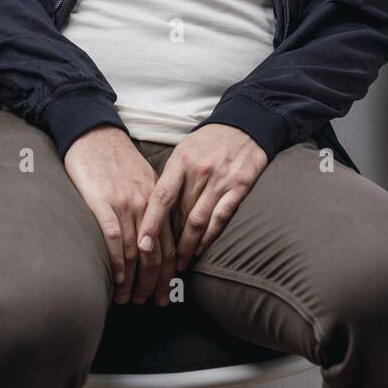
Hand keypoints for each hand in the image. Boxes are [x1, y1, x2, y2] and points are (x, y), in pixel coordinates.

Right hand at [63, 126, 176, 305]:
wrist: (94, 133)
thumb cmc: (116, 158)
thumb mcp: (143, 179)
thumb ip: (151, 205)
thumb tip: (155, 235)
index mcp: (157, 199)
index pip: (169, 243)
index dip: (170, 272)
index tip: (167, 292)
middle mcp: (145, 203)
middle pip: (156, 252)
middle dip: (155, 283)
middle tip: (152, 303)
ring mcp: (124, 203)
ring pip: (135, 251)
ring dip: (134, 281)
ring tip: (129, 299)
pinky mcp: (102, 202)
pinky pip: (113, 238)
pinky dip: (117, 263)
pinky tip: (117, 279)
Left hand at [135, 124, 268, 273]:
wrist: (244, 124)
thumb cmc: (209, 141)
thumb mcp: (184, 150)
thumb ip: (171, 177)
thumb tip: (154, 208)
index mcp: (181, 160)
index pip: (162, 197)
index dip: (151, 223)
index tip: (142, 245)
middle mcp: (200, 171)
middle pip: (180, 214)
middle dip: (169, 241)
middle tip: (159, 262)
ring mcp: (220, 180)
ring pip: (199, 220)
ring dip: (187, 246)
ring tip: (179, 263)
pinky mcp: (239, 187)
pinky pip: (221, 218)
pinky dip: (209, 237)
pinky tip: (200, 249)